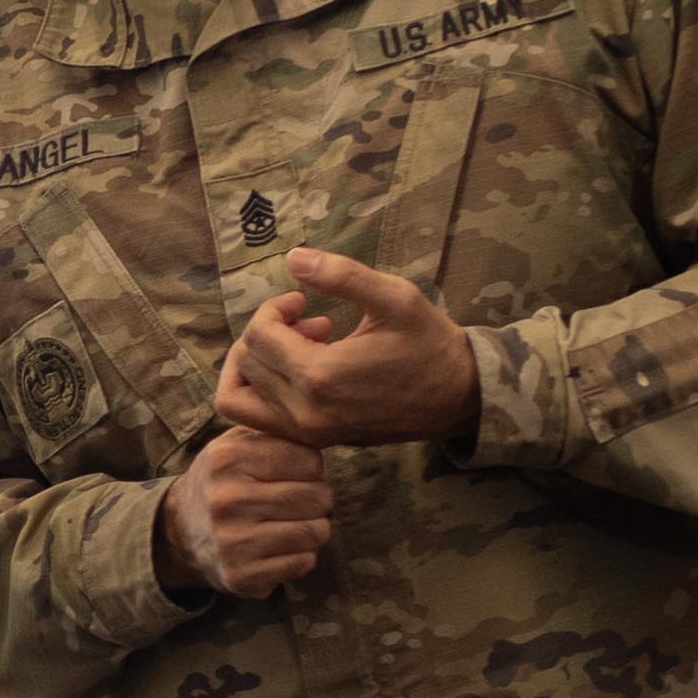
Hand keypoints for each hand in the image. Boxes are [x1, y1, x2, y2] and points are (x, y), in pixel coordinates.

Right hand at [155, 428, 332, 598]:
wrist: (178, 531)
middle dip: (318, 500)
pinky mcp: (241, 575)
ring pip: (316, 532)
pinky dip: (300, 556)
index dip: (311, 468)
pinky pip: (303, 563)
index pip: (311, 461)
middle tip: (300, 503)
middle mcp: (228, 499)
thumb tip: (323, 433)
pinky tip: (280, 548)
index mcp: (228, 458)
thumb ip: (275, 433)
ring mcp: (233, 541)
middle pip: (319, 497)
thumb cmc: (222, 482)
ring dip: (314, 529)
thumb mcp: (236, 444)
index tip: (294, 475)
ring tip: (294, 524)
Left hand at [213, 248, 480, 448]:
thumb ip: (342, 275)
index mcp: (320, 377)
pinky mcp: (314, 440)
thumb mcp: (395, 298)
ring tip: (298, 346)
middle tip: (307, 320)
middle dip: (267, 333)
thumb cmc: (430, 343)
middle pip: (245, 365)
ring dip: (257, 365)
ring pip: (238, 399)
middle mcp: (305, 413)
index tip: (302, 300)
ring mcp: (307, 433)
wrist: (459, 397)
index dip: (273, 308)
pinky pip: (259, 420)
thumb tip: (293, 256)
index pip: (257, 336)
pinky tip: (306, 368)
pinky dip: (266, 390)